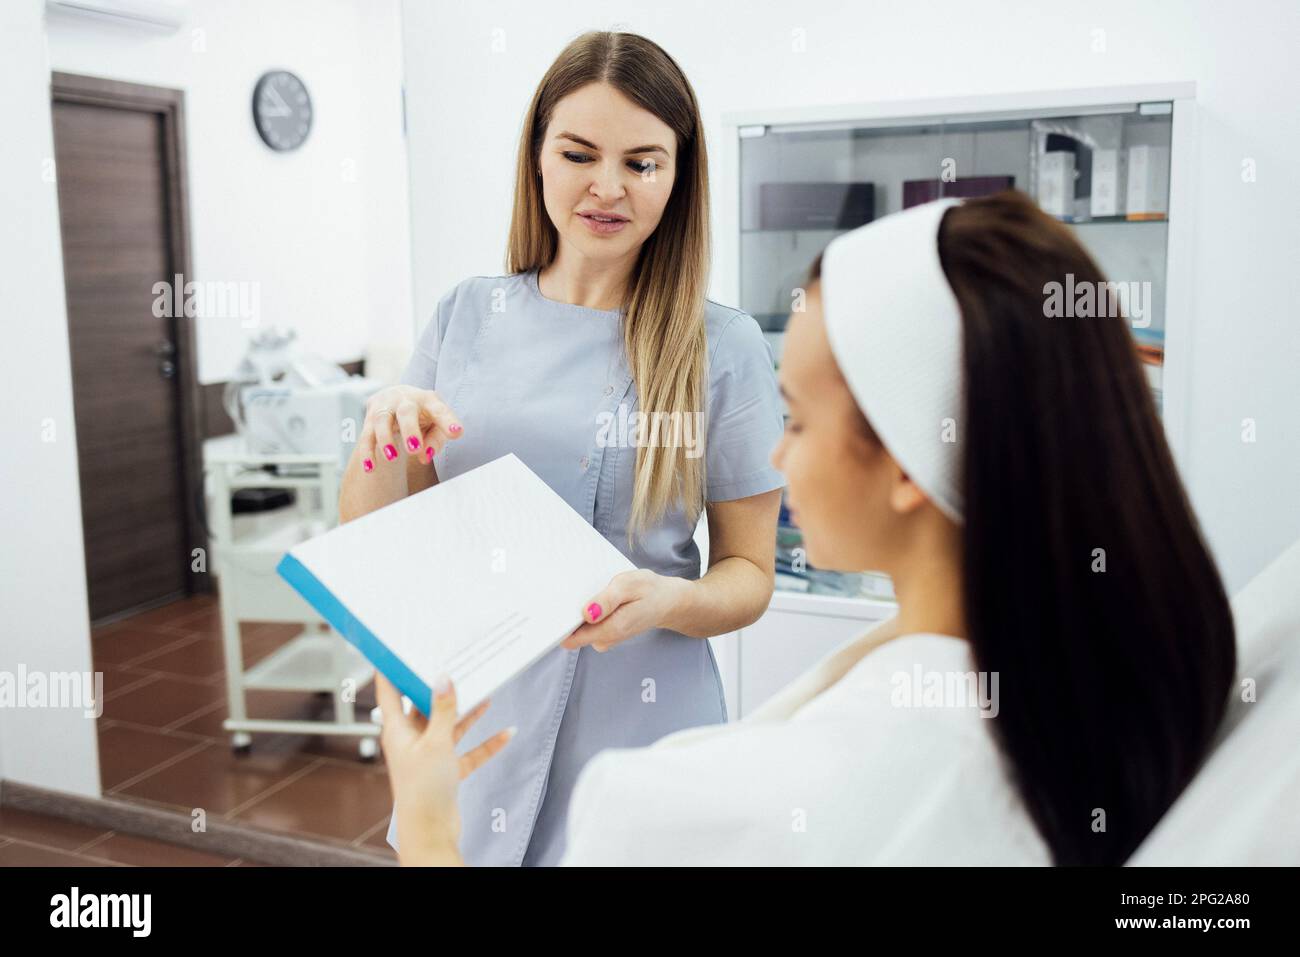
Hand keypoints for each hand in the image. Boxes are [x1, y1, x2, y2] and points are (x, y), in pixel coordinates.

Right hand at [359, 386, 463, 472]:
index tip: (456, 433)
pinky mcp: (369, 420)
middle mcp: (405, 400)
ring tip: (392, 458)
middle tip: (414, 449)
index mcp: (428, 400)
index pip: (439, 409)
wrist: (395, 398)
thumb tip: (425, 456)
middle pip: (406, 412)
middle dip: (409, 430)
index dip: (447, 421)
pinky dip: (366, 452)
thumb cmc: (422, 415)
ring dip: (385, 440)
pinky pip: (366, 436)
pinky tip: (370, 468)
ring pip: (381, 421)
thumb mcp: (435, 424)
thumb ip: (436, 440)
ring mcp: (385, 408)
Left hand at [374, 674, 513, 862]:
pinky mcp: (446, 771)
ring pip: (450, 726)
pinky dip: (485, 743)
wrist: (431, 833)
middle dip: (440, 688)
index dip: (391, 669)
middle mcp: (412, 740)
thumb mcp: (436, 742)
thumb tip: (443, 678)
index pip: (389, 691)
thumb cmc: (422, 791)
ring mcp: (430, 756)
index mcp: (398, 730)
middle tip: (454, 663)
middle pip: (425, 706)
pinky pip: (468, 751)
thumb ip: (442, 710)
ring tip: (486, 692)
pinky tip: (505, 733)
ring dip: (467, 712)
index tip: (397, 648)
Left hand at [561, 569, 689, 652]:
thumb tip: (586, 613)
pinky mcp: (605, 634)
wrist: (668, 602)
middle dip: (569, 614)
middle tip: (572, 591)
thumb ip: (608, 600)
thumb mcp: (630, 585)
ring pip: (578, 629)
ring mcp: (605, 639)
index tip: (550, 609)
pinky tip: (595, 599)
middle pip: (572, 633)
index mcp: (611, 629)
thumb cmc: (649, 590)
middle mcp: (605, 639)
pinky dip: (587, 612)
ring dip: (578, 611)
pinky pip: (587, 626)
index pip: (572, 638)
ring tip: (589, 592)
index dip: (559, 625)